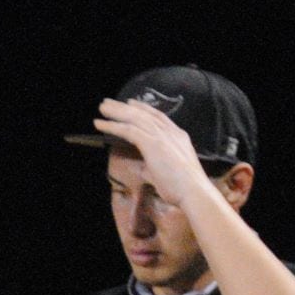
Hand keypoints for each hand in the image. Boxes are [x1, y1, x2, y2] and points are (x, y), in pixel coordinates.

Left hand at [94, 98, 214, 204]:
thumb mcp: (166, 173)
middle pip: (144, 114)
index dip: (143, 109)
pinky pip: (129, 130)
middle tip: (109, 102)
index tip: (131, 103)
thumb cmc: (182, 189)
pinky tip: (101, 124)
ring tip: (102, 107)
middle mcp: (170, 132)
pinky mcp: (153, 143)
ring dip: (117, 112)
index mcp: (177, 137)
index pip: (158, 117)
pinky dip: (113, 126)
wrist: (193, 192)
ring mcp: (162, 136)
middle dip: (125, 107)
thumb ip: (152, 168)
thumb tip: (142, 168)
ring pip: (135, 118)